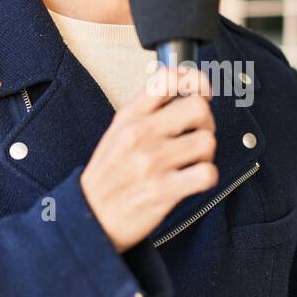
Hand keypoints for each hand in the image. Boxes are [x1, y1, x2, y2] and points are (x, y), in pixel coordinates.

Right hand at [80, 64, 218, 251]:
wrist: (89, 217)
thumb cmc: (109, 176)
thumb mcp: (117, 133)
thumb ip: (146, 111)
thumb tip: (184, 90)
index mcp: (129, 116)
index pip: (166, 79)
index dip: (194, 81)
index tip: (201, 93)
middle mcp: (140, 134)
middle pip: (198, 108)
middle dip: (207, 122)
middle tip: (197, 135)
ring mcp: (151, 162)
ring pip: (207, 142)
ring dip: (206, 154)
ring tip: (192, 163)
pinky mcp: (163, 190)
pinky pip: (206, 174)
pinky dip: (207, 178)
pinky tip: (193, 180)